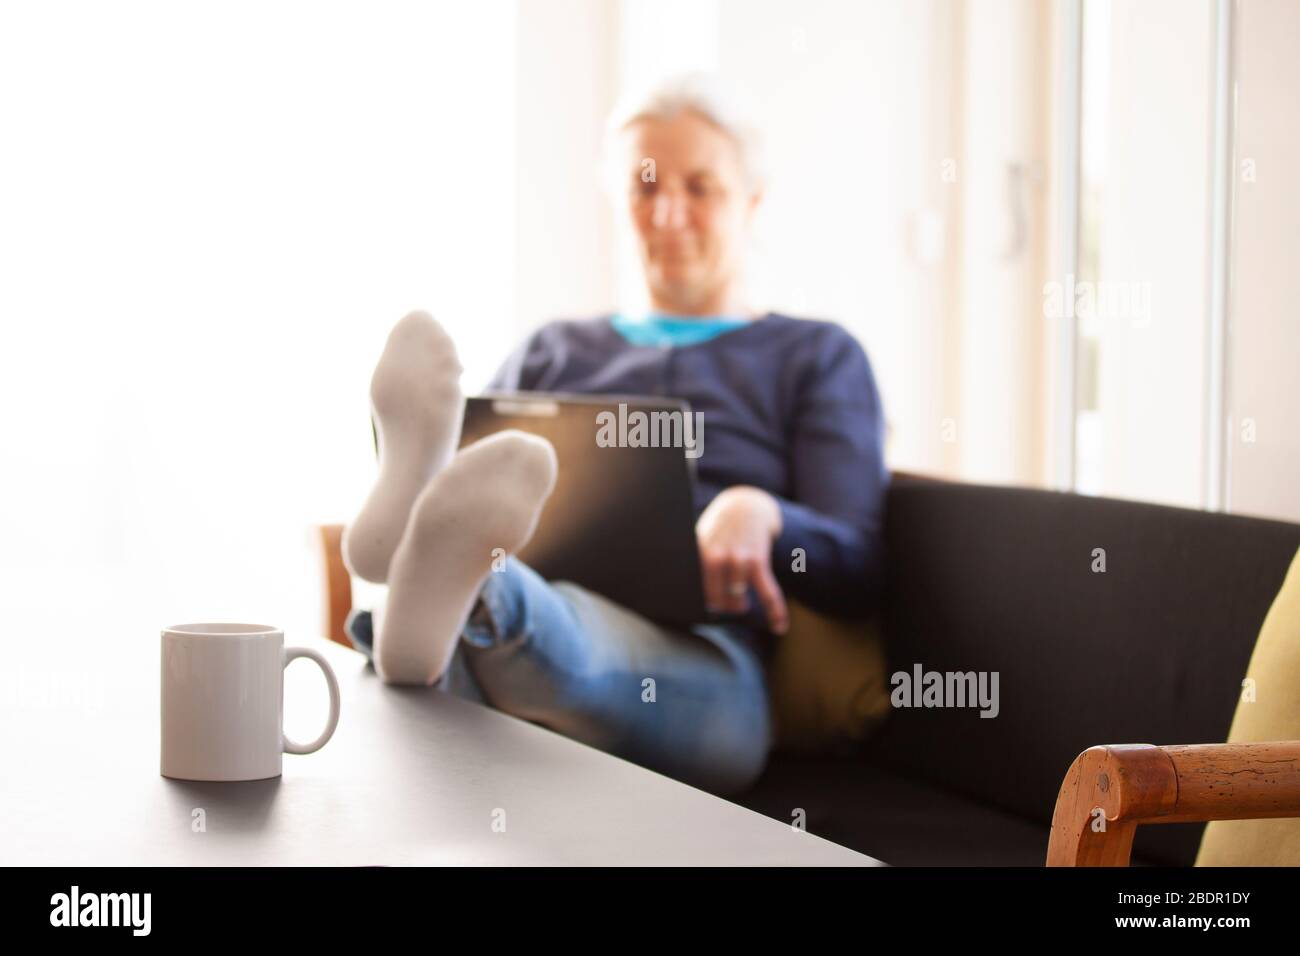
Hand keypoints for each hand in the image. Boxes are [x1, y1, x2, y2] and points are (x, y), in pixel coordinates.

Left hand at [695, 485, 787, 633]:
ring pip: (736, 598)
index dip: (696, 603)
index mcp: (699, 553)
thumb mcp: (700, 541)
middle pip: (715, 599)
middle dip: (719, 606)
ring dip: (738, 605)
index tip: (695, 611)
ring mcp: (739, 559)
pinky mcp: (758, 562)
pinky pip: (768, 592)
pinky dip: (776, 611)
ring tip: (739, 604)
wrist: (746, 505)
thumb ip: (695, 565)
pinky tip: (780, 626)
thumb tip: (682, 597)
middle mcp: (717, 556)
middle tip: (721, 606)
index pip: (695, 589)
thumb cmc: (718, 530)